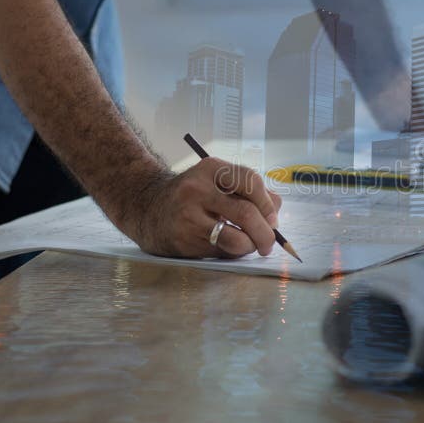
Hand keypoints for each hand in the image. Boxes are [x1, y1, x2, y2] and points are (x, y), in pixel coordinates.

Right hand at [128, 158, 281, 258]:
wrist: (147, 207)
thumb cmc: (193, 195)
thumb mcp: (216, 181)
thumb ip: (248, 191)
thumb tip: (276, 209)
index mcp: (210, 169)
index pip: (250, 181)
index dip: (268, 203)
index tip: (273, 219)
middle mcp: (197, 190)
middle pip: (246, 213)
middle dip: (266, 233)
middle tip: (270, 243)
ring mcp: (188, 217)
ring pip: (235, 239)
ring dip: (250, 247)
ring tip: (250, 246)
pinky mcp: (183, 241)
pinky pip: (221, 253)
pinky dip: (232, 253)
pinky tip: (227, 247)